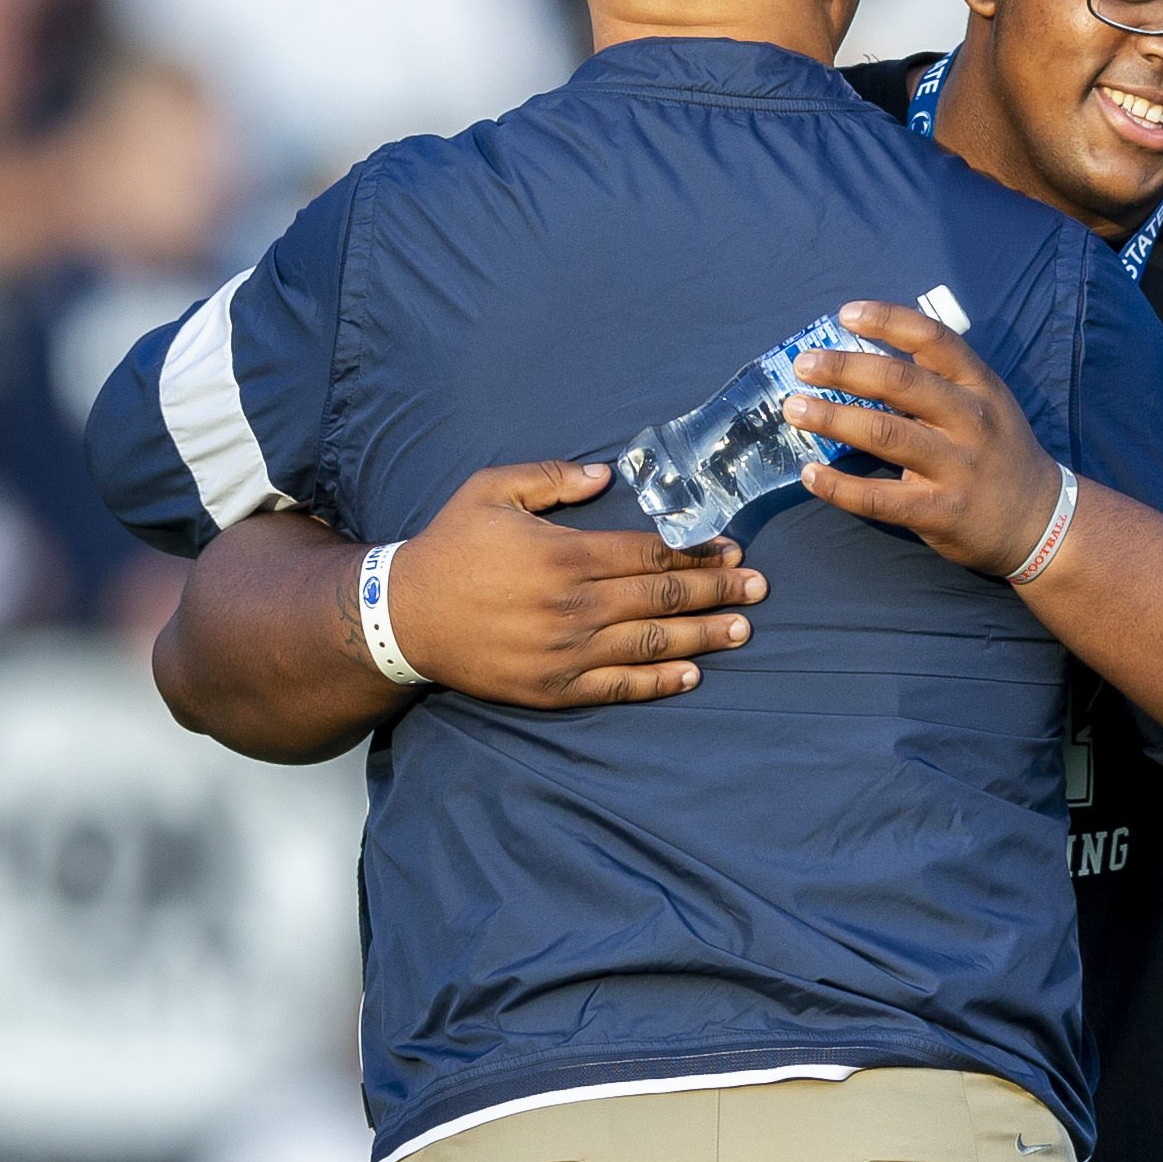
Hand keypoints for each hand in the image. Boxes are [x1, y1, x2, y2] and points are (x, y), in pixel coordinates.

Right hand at [384, 460, 764, 707]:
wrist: (403, 616)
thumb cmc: (451, 546)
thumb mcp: (492, 490)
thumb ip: (553, 476)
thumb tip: (609, 473)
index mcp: (563, 555)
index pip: (649, 554)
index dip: (697, 552)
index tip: (732, 548)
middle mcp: (571, 606)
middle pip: (661, 597)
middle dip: (717, 591)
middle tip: (759, 586)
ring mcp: (564, 653)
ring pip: (650, 644)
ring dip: (703, 636)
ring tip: (743, 630)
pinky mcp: (552, 689)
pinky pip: (618, 687)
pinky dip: (658, 682)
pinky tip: (691, 674)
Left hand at [782, 301, 1064, 576]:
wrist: (1041, 520)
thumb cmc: (999, 451)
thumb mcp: (987, 401)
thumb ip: (939, 378)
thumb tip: (864, 353)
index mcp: (980, 384)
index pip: (933, 339)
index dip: (888, 321)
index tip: (846, 315)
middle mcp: (971, 420)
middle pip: (900, 384)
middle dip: (844, 369)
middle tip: (804, 365)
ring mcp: (957, 467)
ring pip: (885, 435)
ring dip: (832, 419)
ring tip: (795, 410)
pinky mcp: (940, 511)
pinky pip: (880, 498)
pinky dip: (840, 486)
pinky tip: (810, 474)